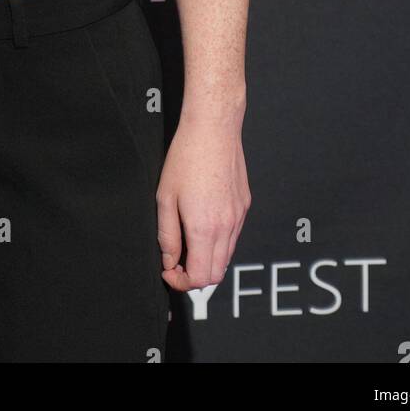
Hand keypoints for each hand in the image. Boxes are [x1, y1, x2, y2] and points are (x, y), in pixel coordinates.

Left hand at [156, 113, 249, 292]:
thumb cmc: (186, 157)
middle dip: (194, 276)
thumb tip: (169, 261)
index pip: (200, 278)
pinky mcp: (244, 206)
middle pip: (216, 274)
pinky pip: (233, 236)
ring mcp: (239, 217)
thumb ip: (167, 235)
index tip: (168, 271)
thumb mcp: (165, 197)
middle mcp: (227, 227)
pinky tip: (202, 224)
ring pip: (226, 257)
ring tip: (186, 242)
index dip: (181, 282)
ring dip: (207, 260)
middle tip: (175, 262)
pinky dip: (218, 242)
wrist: (214, 129)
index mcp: (205, 228)